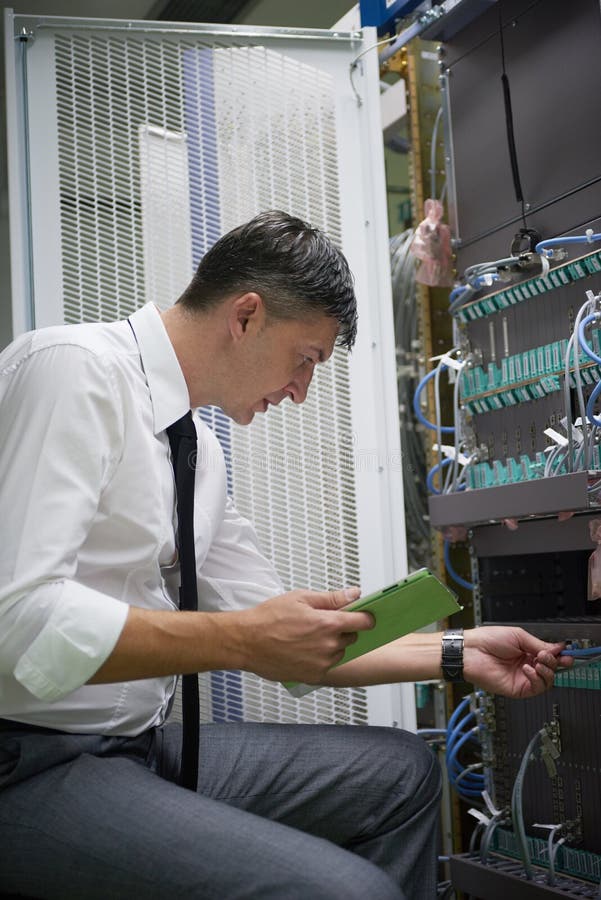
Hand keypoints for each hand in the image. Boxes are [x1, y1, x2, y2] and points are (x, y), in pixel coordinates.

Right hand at [239, 587, 373, 683]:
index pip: (364, 622)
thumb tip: (354, 593)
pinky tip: (301, 650)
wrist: (246, 642)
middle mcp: (328, 645)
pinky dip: (319, 659)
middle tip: (319, 623)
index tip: (363, 615)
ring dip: (330, 645)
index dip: (365, 617)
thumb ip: (332, 598)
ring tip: (306, 637)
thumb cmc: (268, 618)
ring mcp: (321, 663)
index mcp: (329, 623)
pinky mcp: (312, 676)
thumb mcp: (300, 598)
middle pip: (352, 637)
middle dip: (342, 629)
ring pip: (339, 652)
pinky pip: (326, 666)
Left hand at [463, 626, 572, 697]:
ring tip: (537, 661)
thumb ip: (538, 644)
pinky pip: (536, 688)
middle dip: (554, 662)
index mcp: (526, 651)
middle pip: (551, 669)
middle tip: (548, 656)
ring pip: (546, 680)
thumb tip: (556, 648)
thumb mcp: (518, 636)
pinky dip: (536, 678)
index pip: (549, 657)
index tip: (566, 654)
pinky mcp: (517, 689)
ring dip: (546, 670)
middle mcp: (526, 664)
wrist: (471, 651)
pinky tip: (528, 668)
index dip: (559, 656)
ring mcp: (522, 677)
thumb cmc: (487, 640)